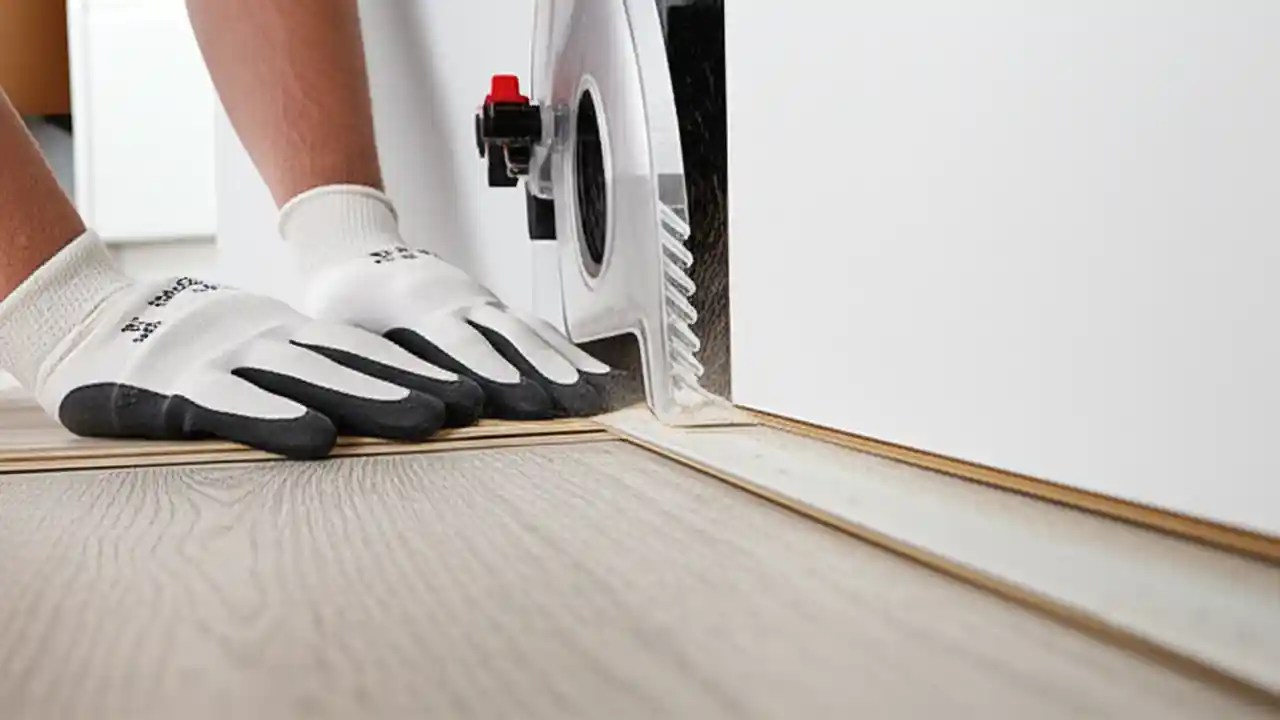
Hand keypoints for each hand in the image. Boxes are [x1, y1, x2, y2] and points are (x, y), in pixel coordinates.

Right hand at [0, 232, 484, 458]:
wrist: (89, 320)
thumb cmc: (186, 344)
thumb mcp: (255, 349)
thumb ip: (303, 368)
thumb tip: (361, 400)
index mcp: (287, 333)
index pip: (365, 350)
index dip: (419, 368)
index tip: (472, 393)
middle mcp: (267, 340)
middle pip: (354, 363)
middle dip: (417, 384)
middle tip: (473, 408)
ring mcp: (224, 358)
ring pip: (308, 378)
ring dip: (370, 399)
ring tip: (427, 422)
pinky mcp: (176, 388)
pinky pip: (231, 406)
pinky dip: (276, 421)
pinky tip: (319, 440)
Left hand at [283, 186, 611, 419]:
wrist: (354, 252)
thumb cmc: (341, 300)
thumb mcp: (336, 330)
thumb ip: (362, 362)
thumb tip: (384, 401)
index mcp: (415, 306)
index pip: (458, 341)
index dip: (490, 369)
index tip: (520, 395)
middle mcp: (458, 300)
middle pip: (510, 336)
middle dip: (547, 370)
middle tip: (578, 399)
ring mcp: (481, 301)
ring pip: (531, 331)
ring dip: (566, 363)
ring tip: (599, 392)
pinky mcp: (495, 307)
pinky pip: (538, 329)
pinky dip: (568, 353)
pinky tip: (596, 376)